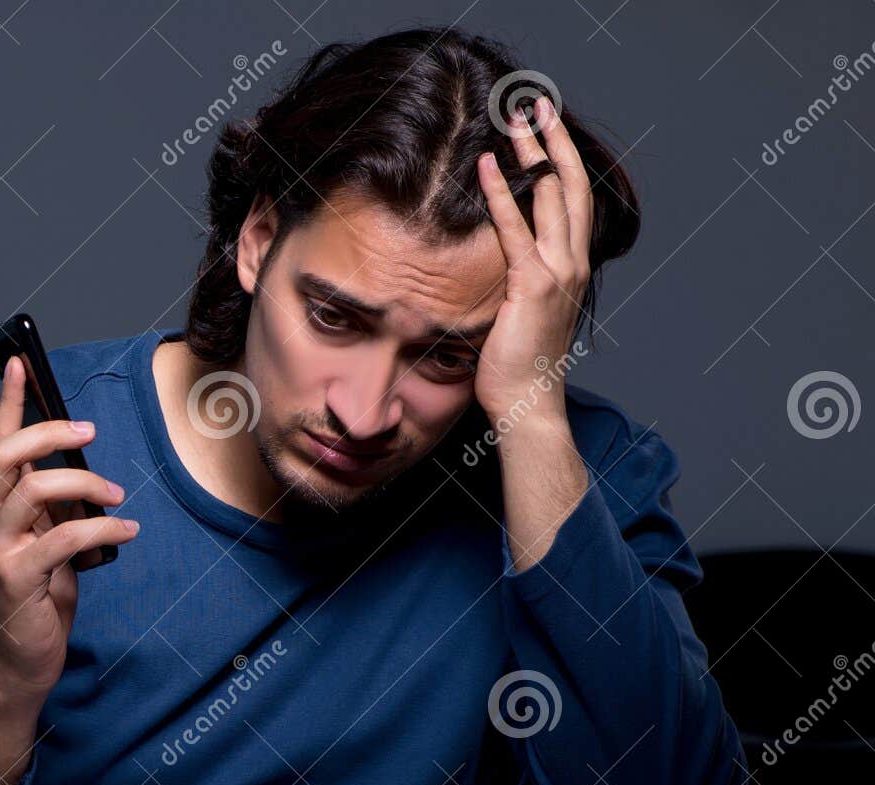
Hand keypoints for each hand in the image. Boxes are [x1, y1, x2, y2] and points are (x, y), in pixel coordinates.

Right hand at [0, 353, 138, 708]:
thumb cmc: (35, 600)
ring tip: (117, 497)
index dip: (8, 403)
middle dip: (52, 434)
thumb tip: (81, 474)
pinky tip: (126, 530)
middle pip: (8, 455)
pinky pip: (64, 536)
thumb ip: (51, 510)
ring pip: (35, 489)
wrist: (19, 663)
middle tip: (90, 432)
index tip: (21, 363)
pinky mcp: (16, 577)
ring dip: (86, 485)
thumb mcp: (43, 544)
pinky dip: (102, 527)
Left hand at [472, 96, 591, 429]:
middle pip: (569, 184)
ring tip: (514, 118)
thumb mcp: (525, 312)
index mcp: (573, 266)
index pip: (572, 200)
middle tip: (535, 103)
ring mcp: (557, 272)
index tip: (547, 129)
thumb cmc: (520, 365)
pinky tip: (487, 164)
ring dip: (531, 151)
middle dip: (554, 139)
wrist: (529, 404)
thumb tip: (498, 263)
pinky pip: (514, 229)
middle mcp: (573, 262)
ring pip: (550, 196)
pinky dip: (500, 193)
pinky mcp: (532, 286)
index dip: (563, 160)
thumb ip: (521, 280)